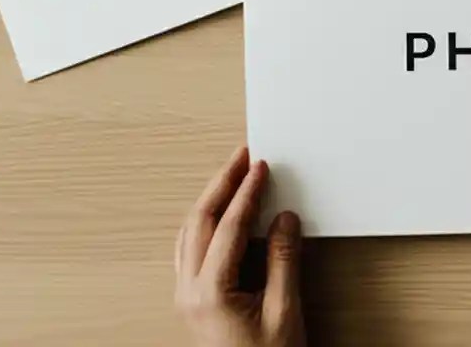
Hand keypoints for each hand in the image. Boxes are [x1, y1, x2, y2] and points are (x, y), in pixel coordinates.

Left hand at [175, 146, 306, 346]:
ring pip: (189, 233)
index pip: (228, 227)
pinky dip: (205, 223)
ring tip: (233, 176)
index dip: (247, 192)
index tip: (261, 167)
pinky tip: (219, 215)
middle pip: (199, 221)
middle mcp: (189, 291)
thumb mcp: (284, 312)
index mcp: (210, 292)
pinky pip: (189, 249)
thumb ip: (283, 261)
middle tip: (243, 157)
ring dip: (210, 200)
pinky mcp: (192, 301)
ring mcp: (185, 296)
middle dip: (222, 184)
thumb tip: (283, 218)